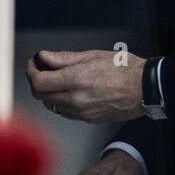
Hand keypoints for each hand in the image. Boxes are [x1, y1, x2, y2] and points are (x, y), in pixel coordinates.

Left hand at [24, 48, 144, 122]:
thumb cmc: (123, 68)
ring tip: (56, 79)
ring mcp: (81, 112)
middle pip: (40, 95)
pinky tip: (68, 91)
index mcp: (76, 79)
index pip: (39, 81)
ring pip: (51, 105)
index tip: (33, 63)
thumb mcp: (92, 55)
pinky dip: (60, 102)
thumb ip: (64, 58)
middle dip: (36, 81)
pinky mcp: (87, 119)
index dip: (31, 71)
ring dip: (48, 93)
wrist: (143, 88)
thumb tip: (45, 57)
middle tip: (41, 69)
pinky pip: (64, 112)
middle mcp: (76, 98)